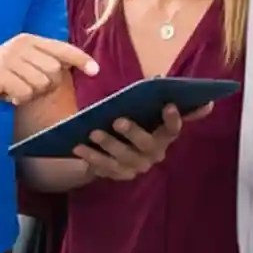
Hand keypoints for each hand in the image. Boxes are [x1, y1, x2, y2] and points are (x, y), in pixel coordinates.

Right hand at [0, 34, 99, 113]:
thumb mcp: (20, 66)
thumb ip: (42, 64)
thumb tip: (69, 69)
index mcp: (27, 40)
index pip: (62, 48)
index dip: (80, 59)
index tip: (95, 71)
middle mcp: (19, 45)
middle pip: (54, 71)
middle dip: (46, 86)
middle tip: (26, 88)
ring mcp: (9, 58)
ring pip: (41, 83)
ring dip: (30, 94)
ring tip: (13, 90)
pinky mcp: (0, 74)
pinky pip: (25, 93)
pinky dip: (18, 99)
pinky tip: (5, 95)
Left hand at [73, 102, 213, 179]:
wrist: (113, 150)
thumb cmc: (130, 122)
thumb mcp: (138, 111)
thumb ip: (147, 99)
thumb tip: (158, 77)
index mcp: (162, 136)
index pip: (173, 129)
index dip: (173, 119)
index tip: (169, 105)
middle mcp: (154, 154)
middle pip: (147, 145)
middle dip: (133, 133)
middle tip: (118, 121)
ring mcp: (136, 167)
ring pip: (123, 158)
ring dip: (108, 145)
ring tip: (93, 133)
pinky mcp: (119, 175)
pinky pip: (105, 168)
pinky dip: (91, 157)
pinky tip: (79, 147)